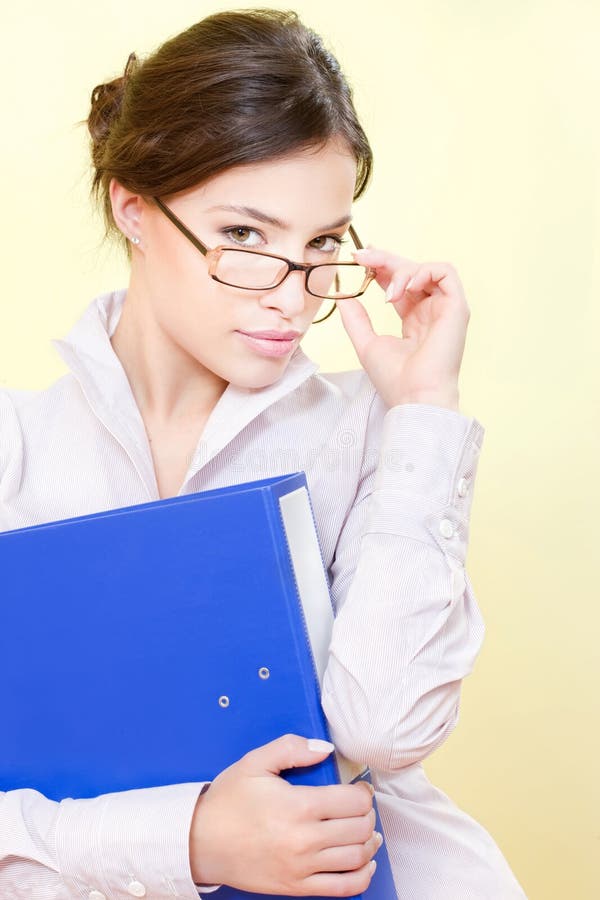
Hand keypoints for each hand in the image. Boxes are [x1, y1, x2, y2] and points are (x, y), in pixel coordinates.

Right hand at [189, 734, 380, 895]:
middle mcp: (305, 839)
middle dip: (367, 814)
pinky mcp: (296, 887)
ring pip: (357, 857)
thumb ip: (291, 748)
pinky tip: (363, 862)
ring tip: (366, 831)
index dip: (363, 791)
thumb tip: (325, 749)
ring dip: (369, 842)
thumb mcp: (254, 763)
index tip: (358, 787)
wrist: (200, 842)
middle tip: (360, 806)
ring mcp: (302, 867)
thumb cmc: (228, 801)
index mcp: (298, 806)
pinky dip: (361, 876)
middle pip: (360, 828)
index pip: (353, 801)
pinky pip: (343, 888)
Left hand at [336, 247, 470, 410]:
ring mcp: (445, 309)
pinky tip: (405, 286)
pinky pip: (446, 272)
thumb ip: (356, 319)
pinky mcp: (457, 307)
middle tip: (362, 257)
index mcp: (413, 321)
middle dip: (385, 260)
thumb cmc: (395, 379)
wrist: (414, 396)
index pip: (399, 284)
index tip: (359, 259)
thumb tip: (344, 297)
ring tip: (387, 290)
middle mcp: (431, 312)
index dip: (381, 268)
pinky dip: (423, 271)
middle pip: (410, 272)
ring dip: (402, 270)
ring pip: (426, 269)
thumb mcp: (367, 344)